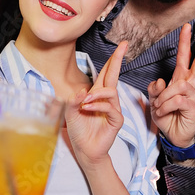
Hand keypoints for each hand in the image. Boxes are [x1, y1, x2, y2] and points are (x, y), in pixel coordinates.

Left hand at [65, 42, 127, 169]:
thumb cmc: (79, 130)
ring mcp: (113, 109)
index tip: (121, 45)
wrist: (84, 149)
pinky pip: (110, 108)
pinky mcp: (116, 120)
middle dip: (118, 60)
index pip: (106, 73)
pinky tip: (87, 109)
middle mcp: (107, 99)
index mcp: (97, 94)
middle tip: (123, 46)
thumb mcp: (70, 112)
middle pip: (113, 75)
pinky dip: (97, 106)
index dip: (113, 59)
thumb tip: (83, 91)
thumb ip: (73, 100)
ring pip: (111, 91)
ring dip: (96, 94)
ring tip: (84, 102)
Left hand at [147, 24, 194, 147]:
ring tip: (159, 107)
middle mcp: (190, 86)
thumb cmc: (167, 117)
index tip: (186, 27)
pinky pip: (177, 100)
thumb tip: (160, 81)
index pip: (184, 59)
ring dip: (164, 96)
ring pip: (178, 86)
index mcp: (180, 80)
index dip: (185, 43)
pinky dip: (166, 105)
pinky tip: (163, 111)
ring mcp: (194, 96)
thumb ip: (155, 90)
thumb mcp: (155, 101)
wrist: (174, 137)